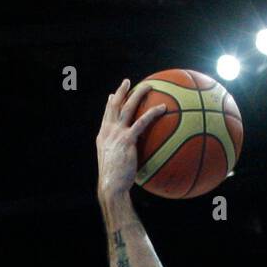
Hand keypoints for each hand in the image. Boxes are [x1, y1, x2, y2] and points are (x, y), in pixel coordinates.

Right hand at [96, 79, 166, 200]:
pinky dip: (152, 113)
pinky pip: (142, 122)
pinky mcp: (127, 139)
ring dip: (138, 94)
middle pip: (114, 105)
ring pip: (128, 107)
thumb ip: (119, 157)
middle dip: (121, 91)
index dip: (110, 104)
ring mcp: (117, 133)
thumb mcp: (114, 166)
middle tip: (127, 81)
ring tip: (149, 86)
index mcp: (103, 136)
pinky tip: (162, 108)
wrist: (111, 185)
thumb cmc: (115, 182)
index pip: (106, 116)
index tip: (113, 95)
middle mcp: (108, 131)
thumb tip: (129, 161)